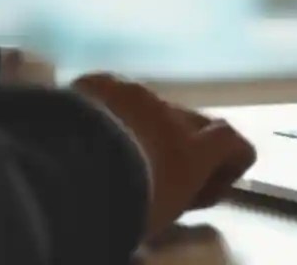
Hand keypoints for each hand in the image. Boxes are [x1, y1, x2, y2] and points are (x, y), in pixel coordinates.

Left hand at [70, 74, 255, 237]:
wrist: (61, 172)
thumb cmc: (116, 205)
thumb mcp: (161, 214)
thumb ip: (181, 192)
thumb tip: (182, 189)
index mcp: (191, 153)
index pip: (234, 142)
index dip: (230, 161)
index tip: (206, 185)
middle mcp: (170, 116)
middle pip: (193, 122)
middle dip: (185, 143)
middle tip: (158, 174)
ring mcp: (135, 94)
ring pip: (151, 107)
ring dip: (143, 126)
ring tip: (112, 153)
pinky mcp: (101, 83)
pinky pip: (115, 93)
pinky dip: (110, 110)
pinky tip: (88, 131)